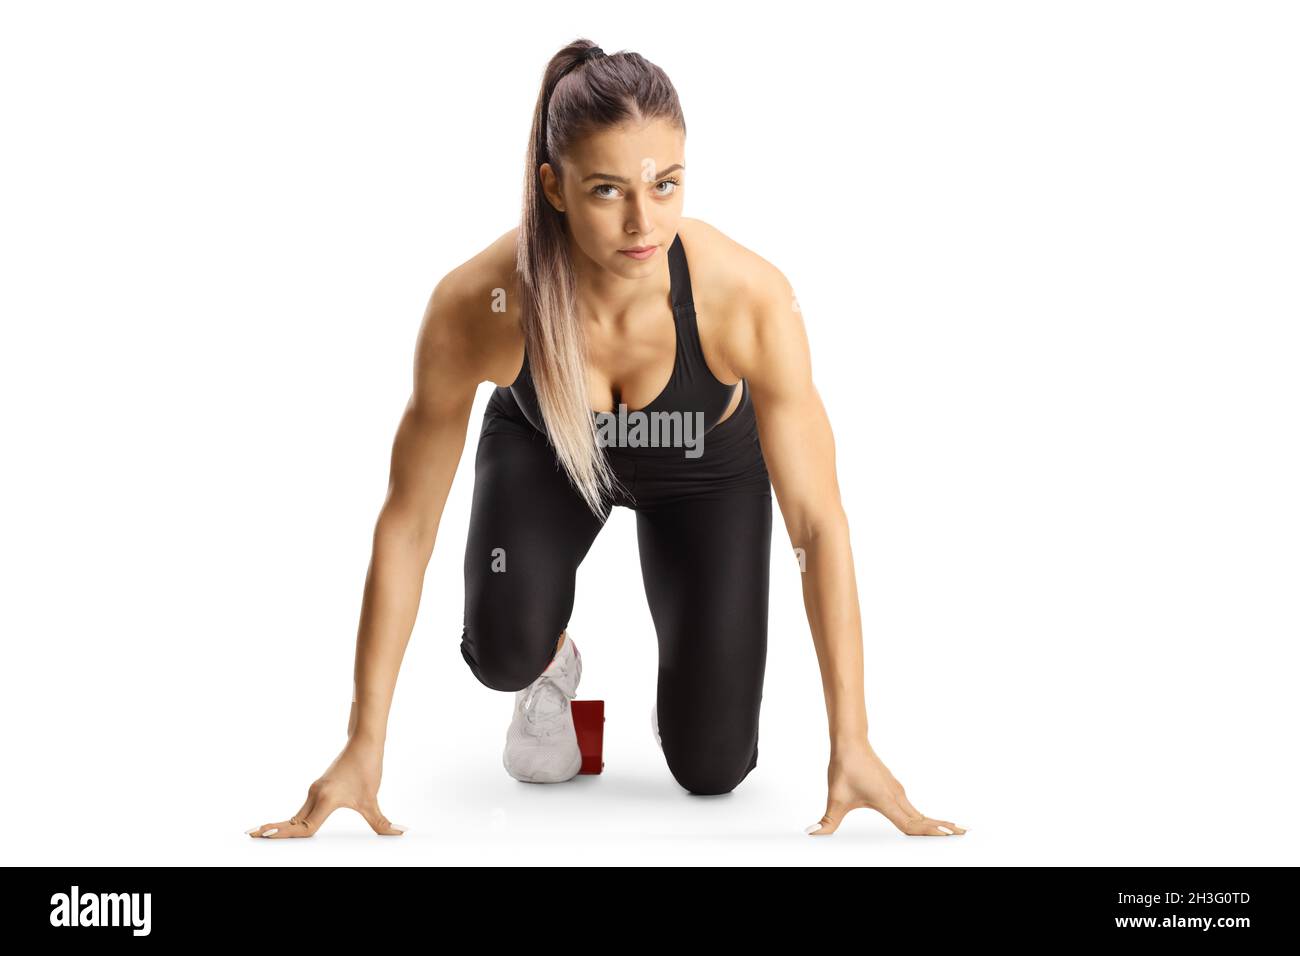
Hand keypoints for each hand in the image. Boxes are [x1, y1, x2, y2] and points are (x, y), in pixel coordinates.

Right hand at [247, 738, 405, 838]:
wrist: (364, 741)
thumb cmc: (367, 766)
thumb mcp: (373, 799)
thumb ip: (382, 822)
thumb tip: (399, 832)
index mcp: (326, 799)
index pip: (303, 826)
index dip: (285, 833)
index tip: (266, 835)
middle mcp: (315, 795)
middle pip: (292, 820)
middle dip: (273, 829)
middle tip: (251, 836)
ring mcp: (315, 791)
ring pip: (295, 814)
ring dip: (280, 825)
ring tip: (260, 834)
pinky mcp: (318, 788)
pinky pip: (301, 809)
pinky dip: (289, 819)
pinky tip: (283, 826)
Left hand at [807, 741, 965, 836]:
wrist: (850, 742)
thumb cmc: (844, 767)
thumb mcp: (835, 798)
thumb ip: (827, 821)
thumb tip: (812, 834)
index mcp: (886, 801)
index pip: (911, 823)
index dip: (928, 832)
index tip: (947, 835)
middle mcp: (896, 796)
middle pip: (922, 818)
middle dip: (942, 828)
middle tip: (963, 833)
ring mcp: (897, 791)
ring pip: (919, 812)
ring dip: (936, 821)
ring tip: (953, 830)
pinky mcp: (893, 788)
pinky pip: (913, 807)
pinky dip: (925, 815)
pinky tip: (928, 820)